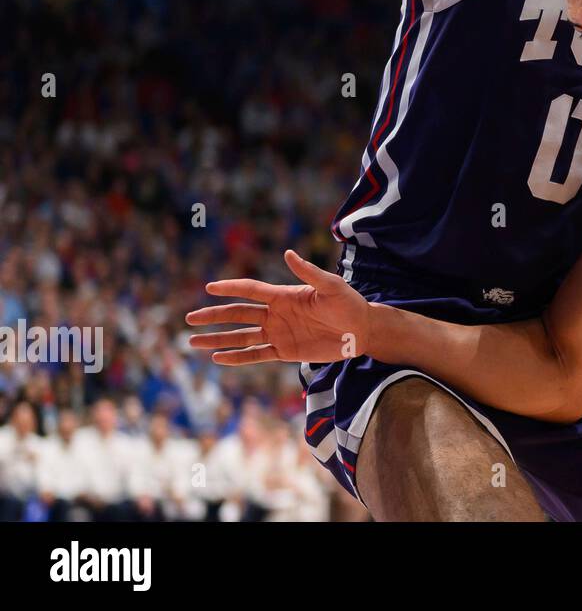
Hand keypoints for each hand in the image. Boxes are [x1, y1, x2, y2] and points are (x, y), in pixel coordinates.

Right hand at [186, 250, 371, 364]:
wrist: (361, 330)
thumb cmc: (349, 304)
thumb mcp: (331, 286)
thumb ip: (309, 273)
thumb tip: (288, 254)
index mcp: (284, 296)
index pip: (250, 290)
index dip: (230, 288)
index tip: (209, 288)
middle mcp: (276, 314)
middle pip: (238, 314)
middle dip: (214, 316)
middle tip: (189, 317)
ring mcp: (279, 333)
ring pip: (241, 336)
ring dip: (217, 338)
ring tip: (193, 342)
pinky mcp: (285, 352)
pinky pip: (256, 355)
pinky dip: (237, 357)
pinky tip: (218, 358)